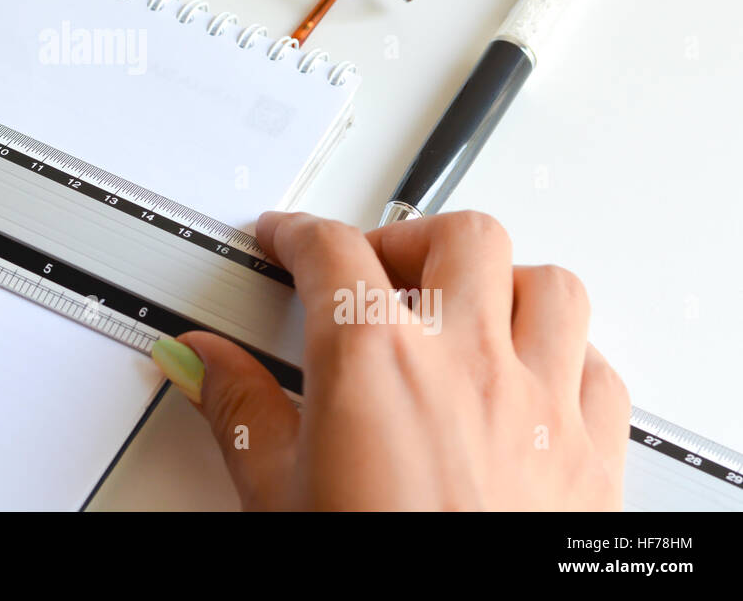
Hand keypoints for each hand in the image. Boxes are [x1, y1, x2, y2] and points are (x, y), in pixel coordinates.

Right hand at [150, 210, 629, 509]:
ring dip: (501, 282)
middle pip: (455, 237)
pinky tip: (532, 373)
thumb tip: (202, 365)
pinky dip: (566, 353)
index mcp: (376, 361)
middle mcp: (468, 364)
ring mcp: (539, 404)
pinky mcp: (592, 456)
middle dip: (407, 239)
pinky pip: (598, 367)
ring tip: (460, 305)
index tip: (287, 240)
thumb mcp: (276, 495)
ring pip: (546, 285)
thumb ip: (238, 411)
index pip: (331, 251)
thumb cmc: (372, 574)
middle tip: (373, 270)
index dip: (298, 233)